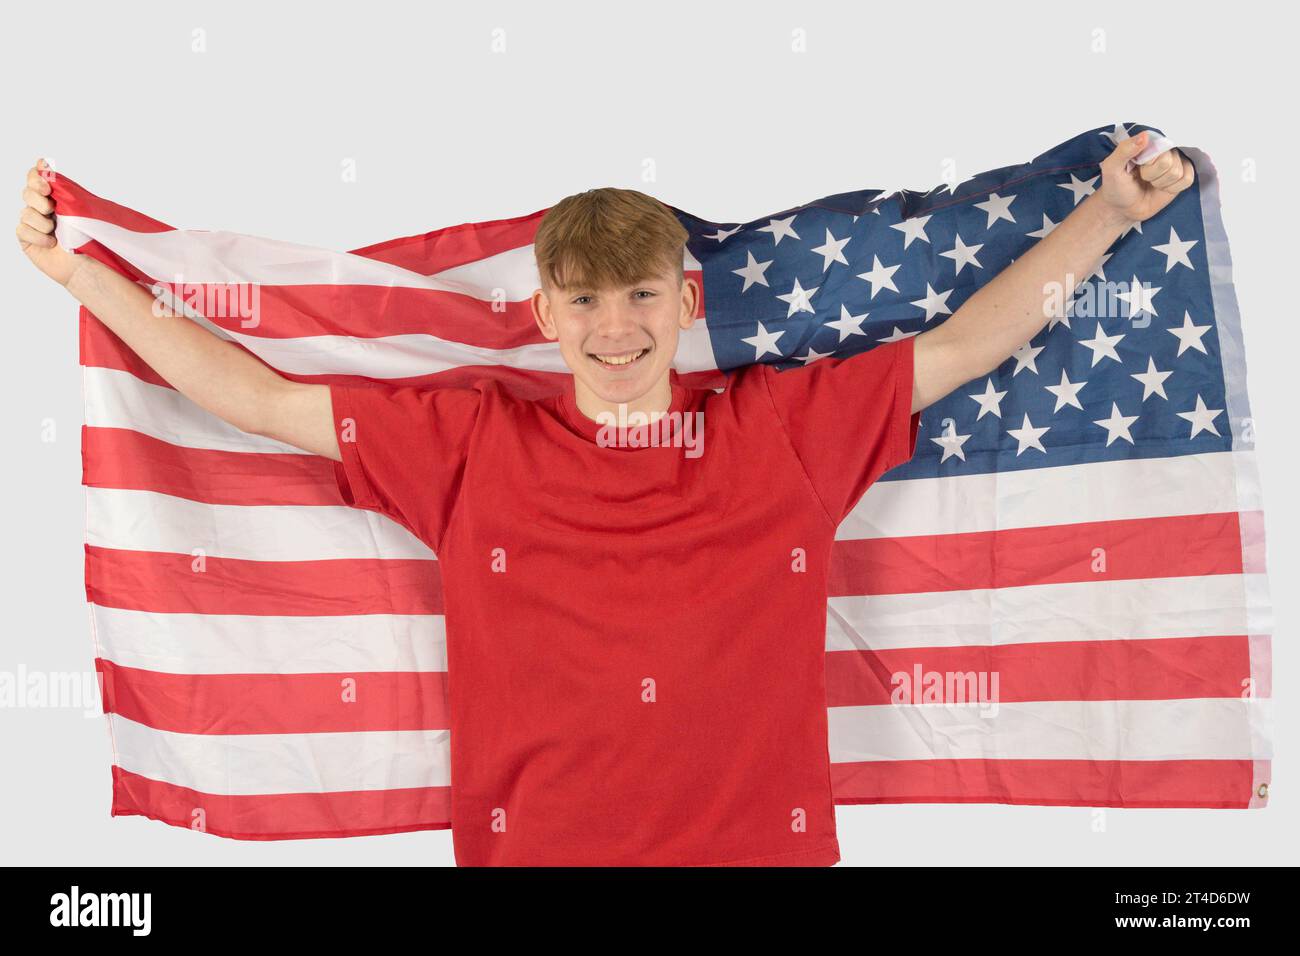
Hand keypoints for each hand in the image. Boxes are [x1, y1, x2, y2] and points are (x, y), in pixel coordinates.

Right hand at [16, 158, 79, 286]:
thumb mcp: (79, 209)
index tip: (46, 179)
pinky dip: (39, 237)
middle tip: (51, 207)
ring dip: (43, 223)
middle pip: (28, 192)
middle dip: (39, 198)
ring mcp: (32, 222)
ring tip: (57, 232)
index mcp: (54, 197)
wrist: (86, 265)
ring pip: (26, 213)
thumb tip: (44, 163)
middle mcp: (40, 207)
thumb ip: (63, 187)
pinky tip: (51, 243)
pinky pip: (23, 229)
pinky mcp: (26, 237)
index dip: (36, 175)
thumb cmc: (87, 238)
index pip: (36, 177)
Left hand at [1097, 131, 1194, 224]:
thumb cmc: (1116, 186)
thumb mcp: (1111, 168)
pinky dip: (1172, 188)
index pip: (1159, 147)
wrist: (1122, 208)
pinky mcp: (1182, 177)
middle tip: (1142, 178)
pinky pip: (1187, 179)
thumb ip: (1124, 150)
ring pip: (1177, 172)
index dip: (1148, 162)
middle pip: (1169, 162)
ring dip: (1160, 183)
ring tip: (1150, 183)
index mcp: (1148, 143)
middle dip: (1152, 175)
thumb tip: (1144, 136)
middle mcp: (1164, 150)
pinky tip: (1162, 189)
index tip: (1136, 167)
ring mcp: (1175, 163)